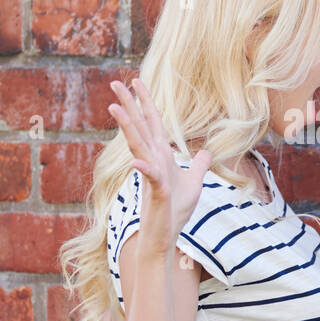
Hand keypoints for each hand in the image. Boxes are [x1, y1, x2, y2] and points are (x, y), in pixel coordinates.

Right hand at [108, 77, 211, 254]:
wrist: (165, 239)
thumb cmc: (175, 212)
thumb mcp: (194, 183)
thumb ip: (198, 165)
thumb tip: (205, 151)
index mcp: (161, 155)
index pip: (152, 123)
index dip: (145, 102)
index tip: (136, 81)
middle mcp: (153, 161)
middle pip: (140, 127)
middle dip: (129, 105)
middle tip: (115, 83)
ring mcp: (152, 176)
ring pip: (138, 146)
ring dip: (127, 127)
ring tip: (114, 107)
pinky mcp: (156, 193)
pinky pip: (150, 177)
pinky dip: (145, 169)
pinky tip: (137, 163)